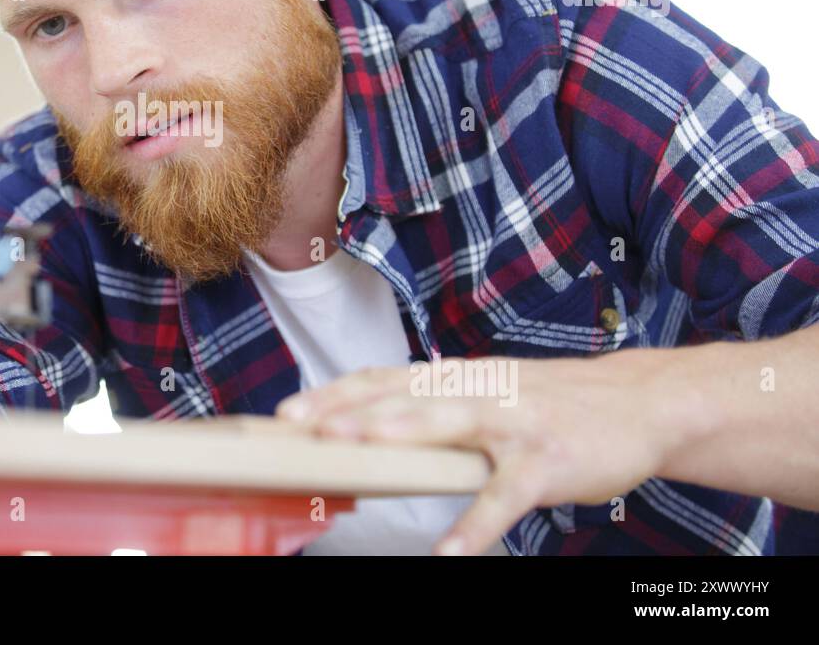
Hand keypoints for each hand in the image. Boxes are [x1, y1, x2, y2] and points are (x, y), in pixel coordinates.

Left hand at [275, 349, 702, 554]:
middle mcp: (480, 391)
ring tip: (357, 448)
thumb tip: (374, 420)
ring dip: (403, 432)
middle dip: (351, 409)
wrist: (640, 403)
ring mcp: (514, 423)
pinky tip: (448, 553)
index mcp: (460, 377)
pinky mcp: (547, 462)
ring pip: (451, 423)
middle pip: (404, 395)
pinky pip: (505, 498)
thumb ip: (439, 404)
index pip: (386, 378)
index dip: (337, 392)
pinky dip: (476, 525)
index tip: (290, 411)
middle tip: (304, 427)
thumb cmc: (551, 403)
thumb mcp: (491, 391)